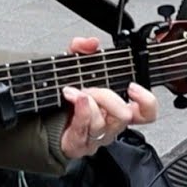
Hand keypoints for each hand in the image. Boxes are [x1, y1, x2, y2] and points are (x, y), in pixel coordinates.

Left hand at [59, 37, 157, 158]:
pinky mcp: (78, 144)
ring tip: (72, 92)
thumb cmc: (65, 94)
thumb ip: (81, 50)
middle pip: (124, 115)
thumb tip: (90, 42)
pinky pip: (84, 131)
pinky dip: (81, 113)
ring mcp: (95, 136)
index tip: (133, 87)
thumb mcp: (73, 67)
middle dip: (106, 96)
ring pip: (102, 123)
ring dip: (87, 102)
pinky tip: (76, 99)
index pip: (146, 113)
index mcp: (117, 108)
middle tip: (89, 88)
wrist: (40, 115)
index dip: (146, 102)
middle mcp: (110, 124)